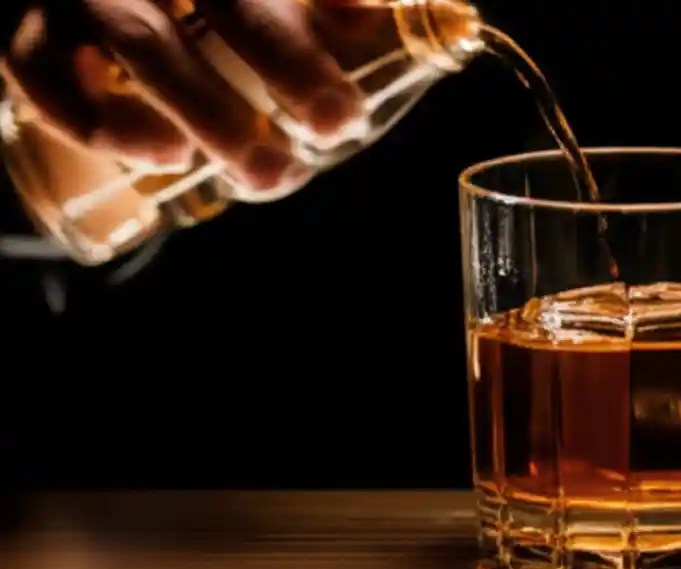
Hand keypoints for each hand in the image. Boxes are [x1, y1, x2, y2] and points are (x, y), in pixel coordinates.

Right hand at [1, 1, 366, 191]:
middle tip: (335, 125)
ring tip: (264, 169)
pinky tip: (167, 156)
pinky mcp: (23, 35)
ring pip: (142, 39)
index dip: (310, 37)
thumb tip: (375, 19)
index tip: (350, 107)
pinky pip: (47, 76)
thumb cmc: (185, 3)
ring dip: (210, 113)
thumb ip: (312, 1)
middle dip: (287, 63)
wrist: (73, 12)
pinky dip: (106, 123)